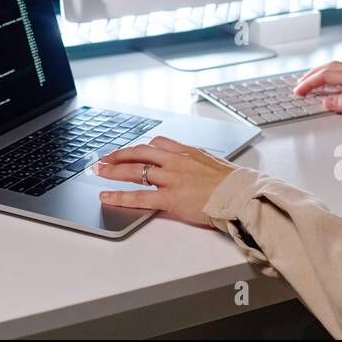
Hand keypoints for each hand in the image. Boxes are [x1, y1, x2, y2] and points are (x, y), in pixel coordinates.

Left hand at [92, 135, 238, 226]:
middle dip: (119, 155)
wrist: (242, 195)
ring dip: (113, 171)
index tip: (128, 150)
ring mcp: (172, 179)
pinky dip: (120, 196)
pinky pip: (140, 196)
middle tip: (104, 158)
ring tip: (98, 171)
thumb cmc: (233, 183)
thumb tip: (188, 163)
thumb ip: (195, 161)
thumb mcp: (213, 163)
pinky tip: (107, 196)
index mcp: (187, 152)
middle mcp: (176, 161)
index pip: (157, 143)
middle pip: (140, 152)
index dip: (139, 147)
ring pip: (136, 171)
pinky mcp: (171, 198)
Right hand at [292, 60, 341, 119]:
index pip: (325, 76)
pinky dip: (337, 71)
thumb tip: (326, 102)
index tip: (297, 91)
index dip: (309, 83)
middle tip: (299, 84)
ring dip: (323, 72)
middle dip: (311, 75)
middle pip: (329, 68)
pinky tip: (340, 77)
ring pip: (338, 66)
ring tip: (314, 79)